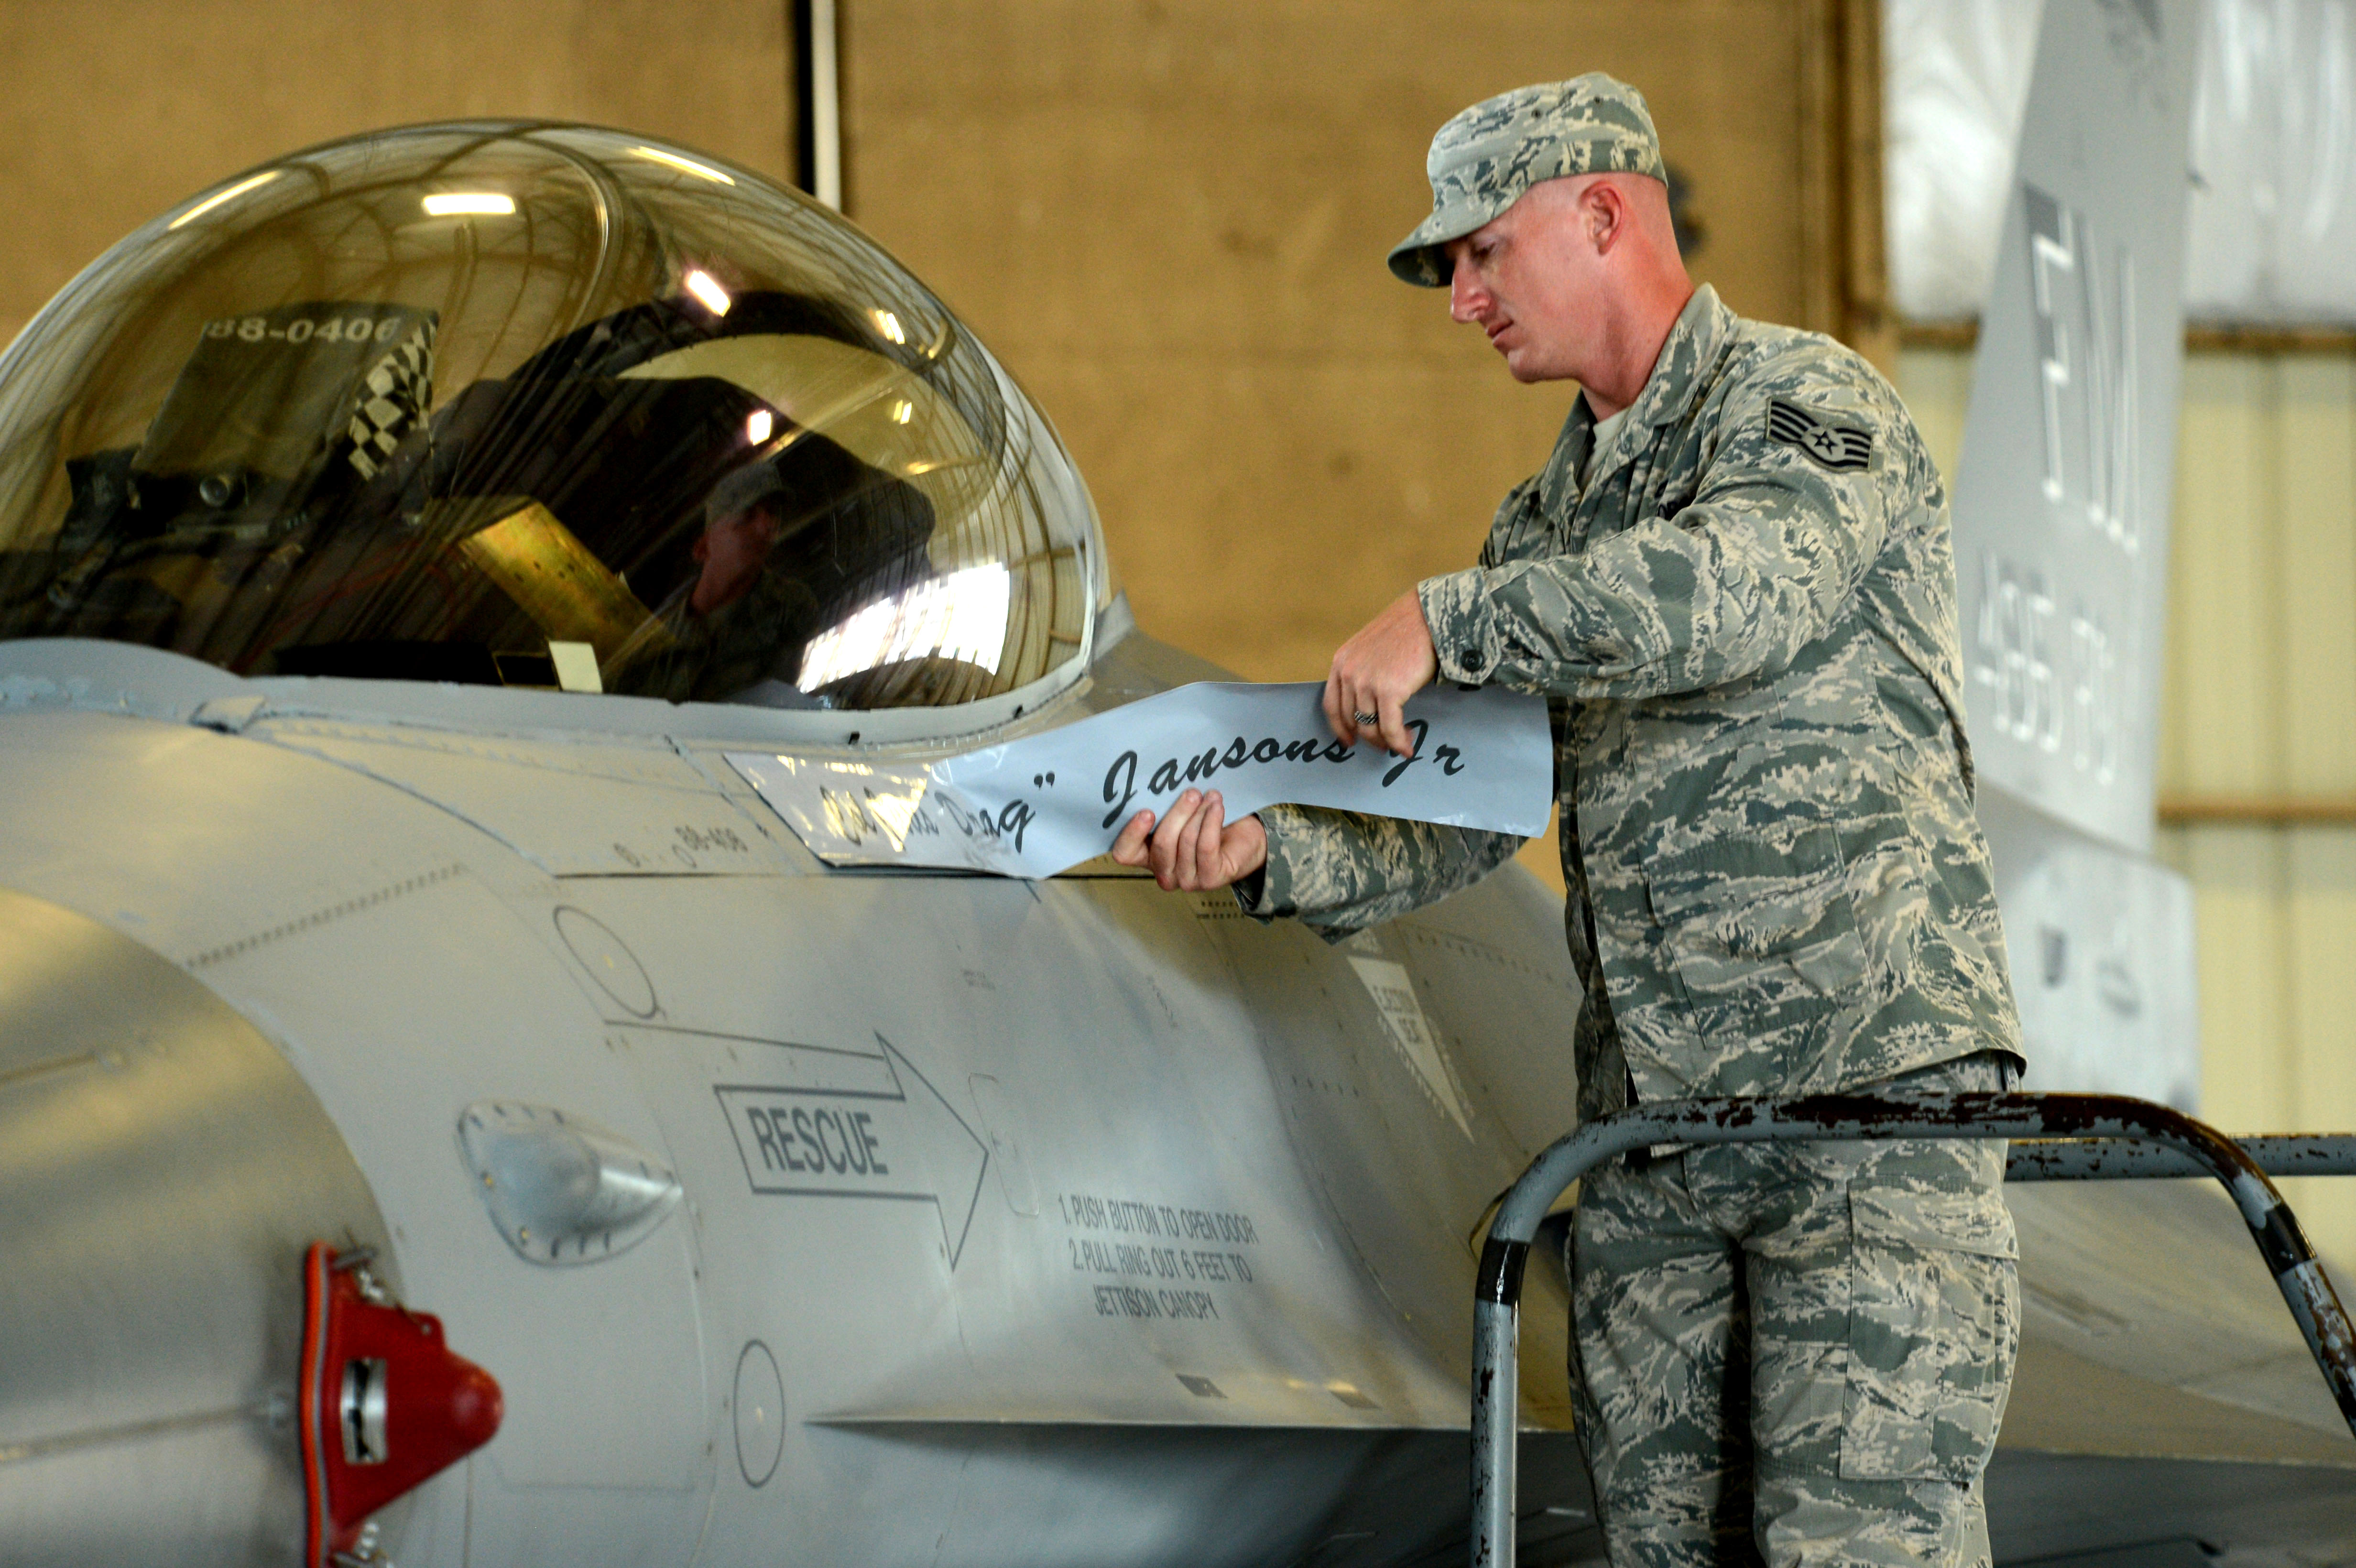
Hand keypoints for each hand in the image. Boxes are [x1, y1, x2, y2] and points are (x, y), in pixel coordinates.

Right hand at [1107, 789, 1267, 891]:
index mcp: (1147, 857)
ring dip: (1199, 814)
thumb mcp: (1180, 815)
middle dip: (1178, 813)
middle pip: (1162, 844)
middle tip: (1192, 793)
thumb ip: (1164, 808)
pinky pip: (1206, 846)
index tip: (1147, 811)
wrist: (1244, 840)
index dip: (1131, 833)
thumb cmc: (1206, 825)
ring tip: (1211, 797)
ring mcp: (1186, 880)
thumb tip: (1157, 783)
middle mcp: (1164, 873)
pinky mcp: (1210, 880)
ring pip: (1186, 842)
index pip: (1125, 854)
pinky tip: (1217, 807)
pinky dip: (1212, 822)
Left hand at [1323, 587, 1439, 755]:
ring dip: (1385, 742)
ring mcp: (1367, 682)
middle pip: (1351, 719)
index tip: (1348, 741)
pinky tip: (1406, 747)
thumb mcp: (1369, 648)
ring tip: (1399, 744)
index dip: (1339, 728)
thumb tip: (1369, 705)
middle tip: (1382, 745)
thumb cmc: (1405, 629)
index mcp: (1341, 662)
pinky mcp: (1389, 690)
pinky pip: (1390, 727)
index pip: (1331, 705)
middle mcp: (1349, 673)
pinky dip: (1398, 741)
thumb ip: (1362, 672)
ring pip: (1370, 727)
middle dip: (1367, 737)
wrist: (1427, 617)